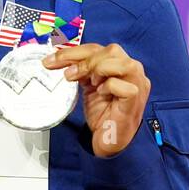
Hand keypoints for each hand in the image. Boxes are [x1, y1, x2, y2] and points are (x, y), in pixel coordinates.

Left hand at [43, 42, 150, 157]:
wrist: (109, 140)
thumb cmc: (103, 114)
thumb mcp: (87, 86)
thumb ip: (81, 71)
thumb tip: (59, 59)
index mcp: (120, 65)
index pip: (98, 49)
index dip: (73, 52)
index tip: (51, 60)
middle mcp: (132, 71)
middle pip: (110, 50)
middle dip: (83, 59)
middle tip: (67, 74)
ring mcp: (137, 83)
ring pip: (120, 62)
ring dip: (96, 69)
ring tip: (87, 83)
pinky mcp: (136, 98)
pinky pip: (122, 85)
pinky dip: (108, 86)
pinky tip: (101, 93)